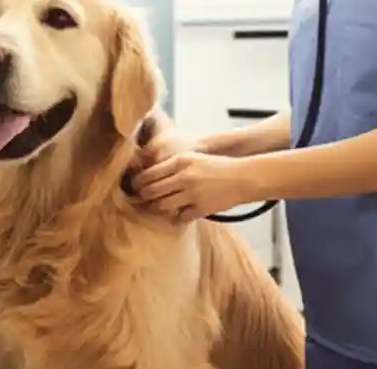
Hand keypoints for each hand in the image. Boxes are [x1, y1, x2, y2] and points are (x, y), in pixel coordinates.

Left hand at [131, 151, 256, 222]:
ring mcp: (192, 194)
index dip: (137, 183)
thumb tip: (147, 176)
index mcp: (180, 161)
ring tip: (154, 208)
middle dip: (143, 197)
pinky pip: (179, 217)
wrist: (242, 177)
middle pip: (151, 191)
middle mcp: (184, 177)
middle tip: (139, 200)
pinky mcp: (201, 209)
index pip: (148, 174)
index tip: (133, 187)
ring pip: (162, 206)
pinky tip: (176, 214)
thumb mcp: (191, 158)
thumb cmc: (216, 166)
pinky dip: (175, 217)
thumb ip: (171, 165)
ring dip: (156, 209)